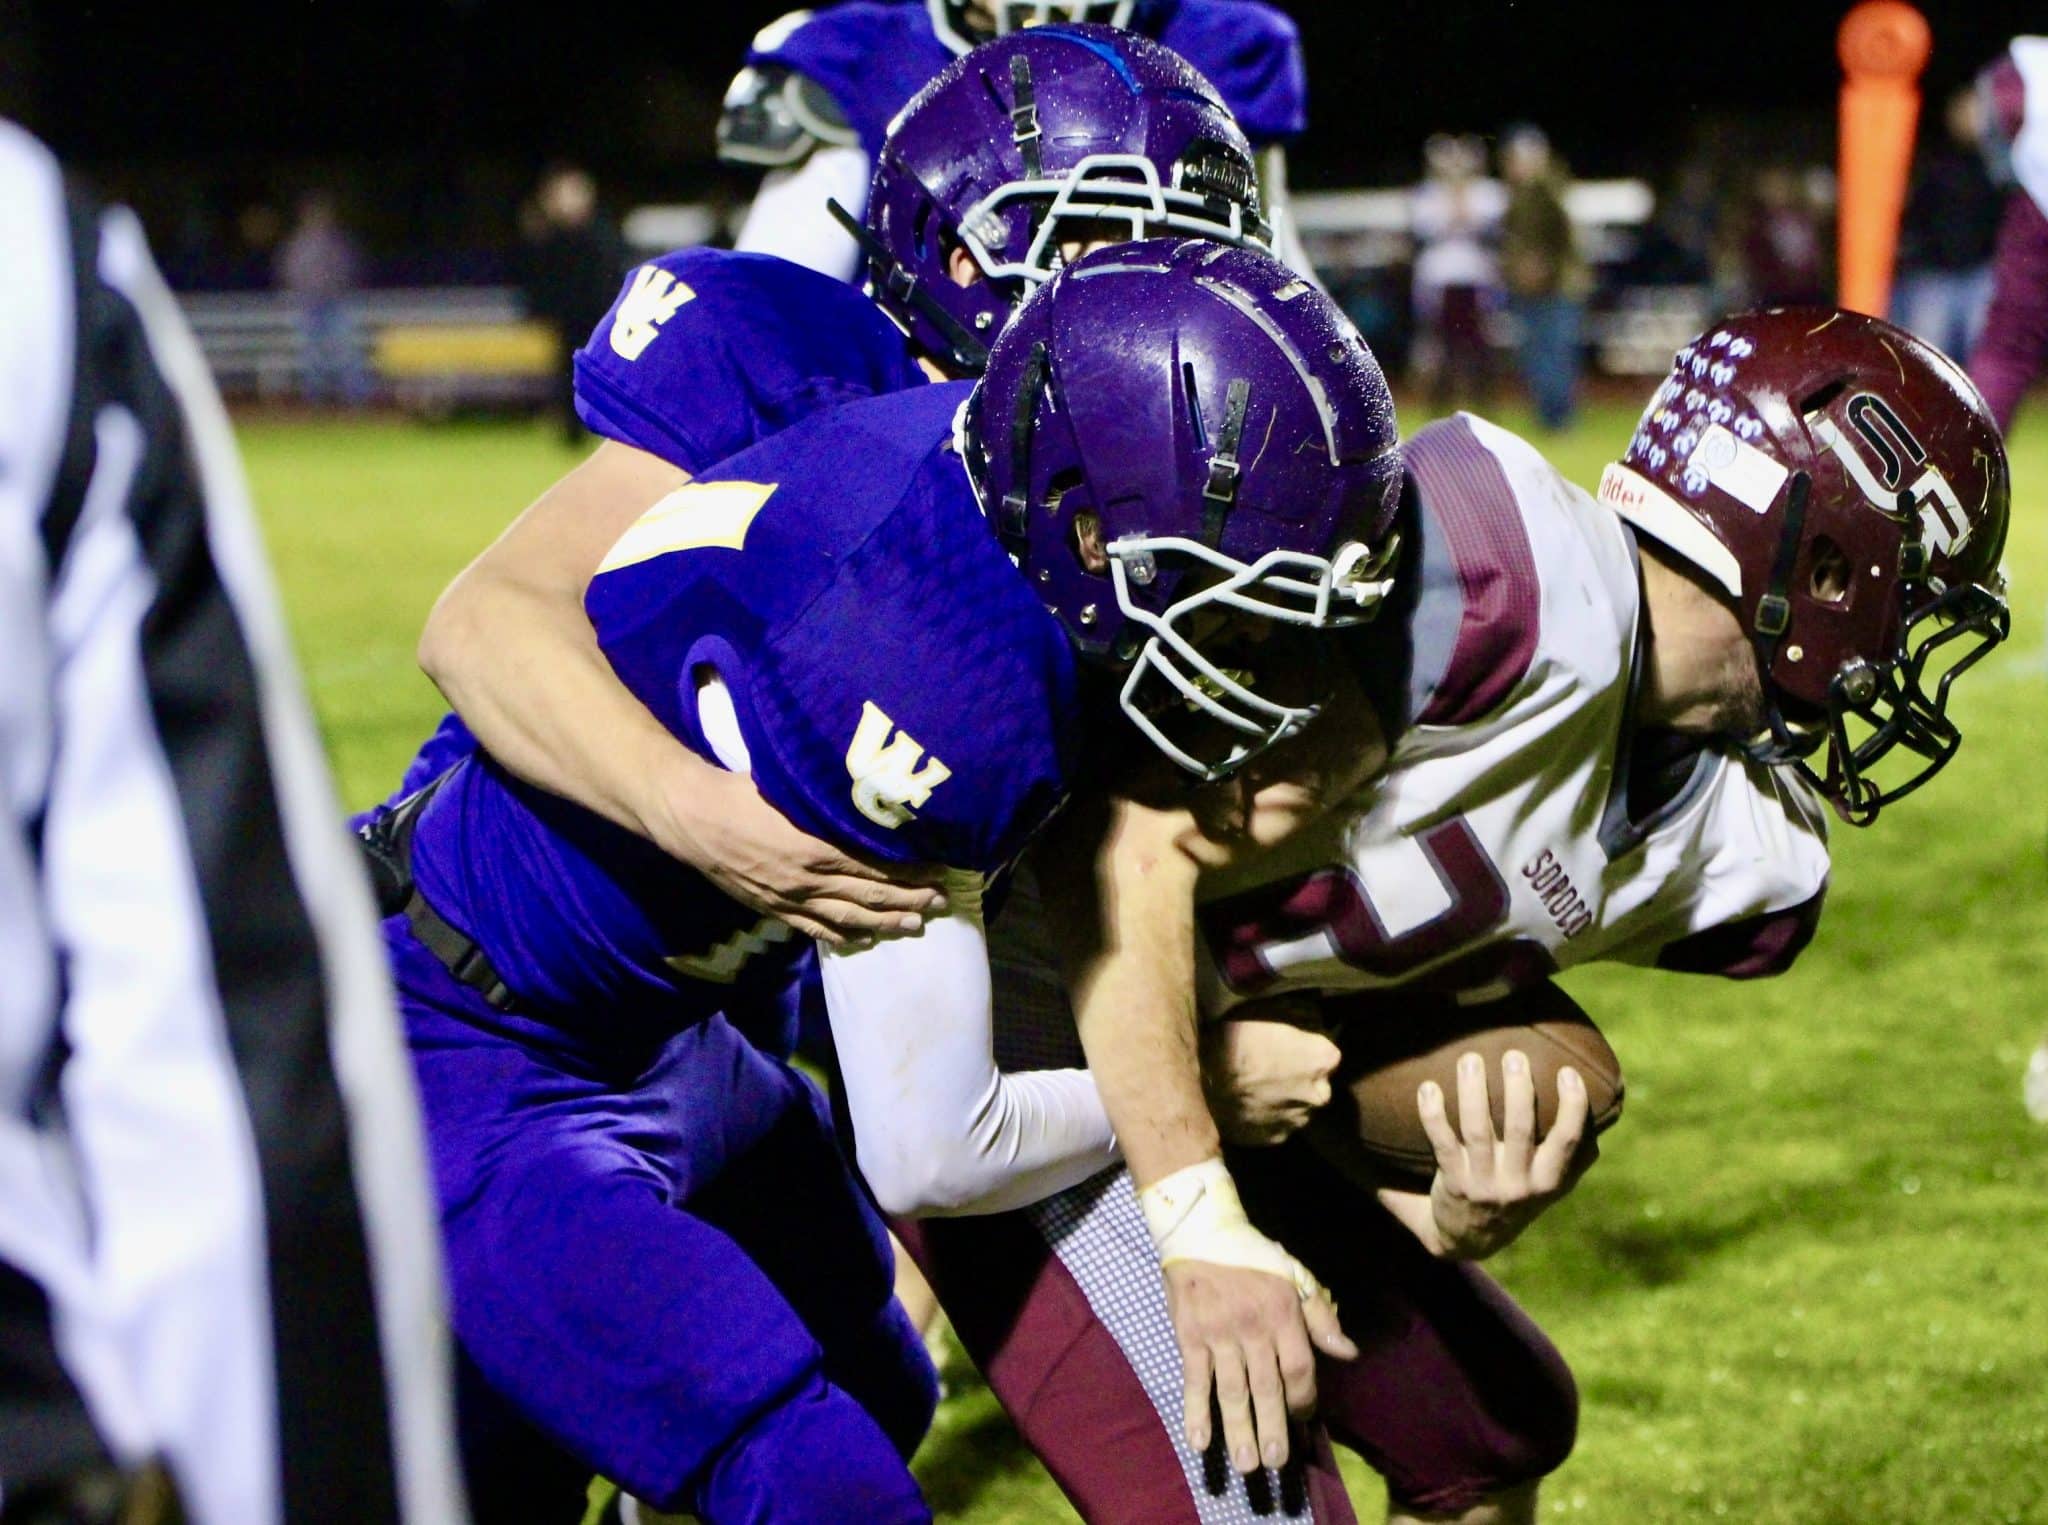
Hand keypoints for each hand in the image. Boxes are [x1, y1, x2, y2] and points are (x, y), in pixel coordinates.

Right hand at [649, 764, 945, 944]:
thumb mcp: (793, 787)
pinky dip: (843, 937)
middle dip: (910, 901)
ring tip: (915, 926)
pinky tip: (863, 939)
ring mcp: (791, 898)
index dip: (911, 873)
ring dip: (885, 924)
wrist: (694, 818)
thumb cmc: (743, 792)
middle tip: (941, 904)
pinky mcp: (774, 908)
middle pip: (871, 896)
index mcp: (817, 846)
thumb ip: (830, 801)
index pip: (877, 866)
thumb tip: (870, 799)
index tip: (939, 871)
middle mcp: (809, 878)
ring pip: (848, 919)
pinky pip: (815, 928)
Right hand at [1163, 1258, 1355, 1475]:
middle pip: (1267, 1387)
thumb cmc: (1251, 1255)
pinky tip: (1200, 1440)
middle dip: (1273, 1428)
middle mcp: (1252, 1326)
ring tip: (1247, 1464)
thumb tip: (1348, 1352)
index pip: (1298, 1367)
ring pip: (1232, 1390)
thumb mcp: (1295, 1275)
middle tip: (1277, 1463)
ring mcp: (1218, 1332)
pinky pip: (1195, 1379)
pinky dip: (1196, 1410)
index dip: (1303, 1399)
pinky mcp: (1189, 1335)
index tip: (1304, 1422)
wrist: (1198, 1229)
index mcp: (1282, 1311)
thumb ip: (1320, 1315)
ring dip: (1239, 1430)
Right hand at [1200, 1007, 1340, 1145]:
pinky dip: (1265, 1115)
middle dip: (1298, 1074)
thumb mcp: (1271, 1006)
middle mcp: (1320, 1094)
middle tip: (1268, 1063)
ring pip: (1295, 1105)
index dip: (1306, 1044)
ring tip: (1253, 1085)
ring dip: (1282, 1096)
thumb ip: (1302, 1013)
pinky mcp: (1273, 1139)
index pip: (1326, 1048)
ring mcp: (1296, 1120)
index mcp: (1324, 1058)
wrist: (1200, 1079)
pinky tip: (1246, 1102)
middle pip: (1315, 1081)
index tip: (1287, 1040)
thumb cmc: (1236, 1035)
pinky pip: (1275, 1124)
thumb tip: (1314, 1017)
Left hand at [1418, 1050, 1592, 1260]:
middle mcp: (1517, 1184)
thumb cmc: (1517, 1194)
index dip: (1571, 1106)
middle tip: (1514, 1056)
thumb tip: (1607, 1110)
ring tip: (1471, 1059)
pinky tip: (1429, 1087)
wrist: (1470, 1237)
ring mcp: (1482, 1184)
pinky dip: (1433, 1114)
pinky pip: (1441, 1142)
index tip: (1567, 1071)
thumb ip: (1575, 1155)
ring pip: (1477, 1130)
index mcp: (1547, 1181)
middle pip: (1519, 1130)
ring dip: (1473, 1092)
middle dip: (1518, 1090)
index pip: (1566, 1141)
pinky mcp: (1451, 1182)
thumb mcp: (1551, 1186)